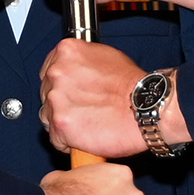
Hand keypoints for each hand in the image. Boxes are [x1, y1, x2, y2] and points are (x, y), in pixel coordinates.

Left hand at [40, 40, 184, 159]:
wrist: (147, 108)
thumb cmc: (134, 86)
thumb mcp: (106, 56)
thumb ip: (80, 62)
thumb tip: (73, 70)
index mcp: (66, 52)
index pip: (48, 70)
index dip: (61, 86)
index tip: (72, 93)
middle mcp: (57, 72)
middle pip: (46, 94)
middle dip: (62, 104)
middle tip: (84, 109)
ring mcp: (56, 99)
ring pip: (47, 117)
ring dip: (63, 123)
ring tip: (87, 122)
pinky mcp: (61, 124)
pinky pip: (56, 138)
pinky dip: (69, 142)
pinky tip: (86, 135)